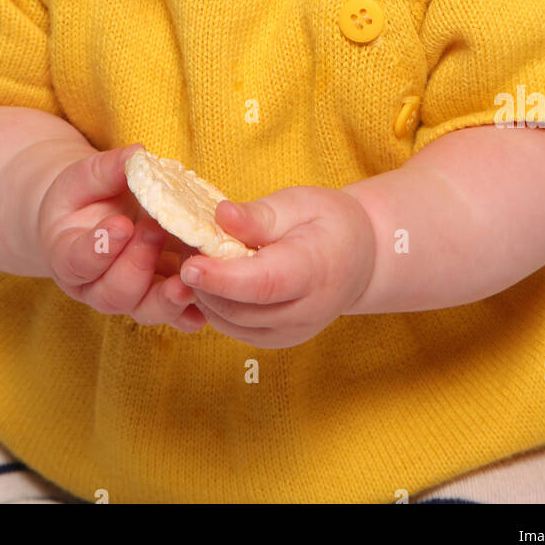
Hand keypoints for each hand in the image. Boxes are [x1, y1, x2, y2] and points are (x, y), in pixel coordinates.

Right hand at [37, 144, 207, 331]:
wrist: (94, 218)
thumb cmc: (86, 196)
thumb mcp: (87, 178)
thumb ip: (108, 169)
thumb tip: (138, 155)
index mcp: (67, 255)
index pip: (77, 261)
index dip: (98, 248)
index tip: (121, 226)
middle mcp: (94, 286)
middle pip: (113, 292)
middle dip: (137, 264)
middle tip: (155, 231)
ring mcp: (127, 297)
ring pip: (143, 309)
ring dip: (166, 299)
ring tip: (186, 283)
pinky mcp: (156, 299)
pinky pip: (172, 315)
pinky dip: (188, 316)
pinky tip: (204, 311)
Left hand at [178, 186, 376, 348]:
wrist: (359, 261)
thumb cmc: (330, 225)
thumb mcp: (300, 204)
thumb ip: (259, 216)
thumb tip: (220, 216)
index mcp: (314, 271)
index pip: (263, 284)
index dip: (222, 278)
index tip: (189, 265)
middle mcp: (303, 312)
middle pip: (239, 308)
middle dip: (203, 280)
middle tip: (185, 244)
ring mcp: (290, 333)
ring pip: (229, 322)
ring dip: (205, 293)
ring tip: (200, 256)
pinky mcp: (276, 340)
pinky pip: (233, 328)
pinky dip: (215, 304)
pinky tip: (214, 277)